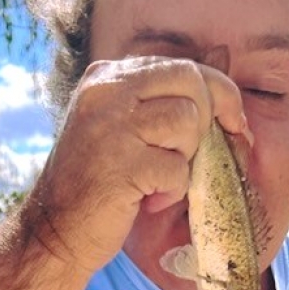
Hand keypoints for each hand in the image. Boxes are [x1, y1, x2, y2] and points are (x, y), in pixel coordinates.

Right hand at [24, 56, 249, 275]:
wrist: (55, 232)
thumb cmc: (95, 183)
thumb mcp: (121, 126)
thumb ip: (160, 98)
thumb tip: (224, 57)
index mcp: (106, 77)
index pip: (181, 66)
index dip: (219, 94)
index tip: (233, 122)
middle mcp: (106, 91)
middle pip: (191, 83)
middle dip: (206, 122)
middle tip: (189, 157)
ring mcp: (111, 126)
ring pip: (187, 122)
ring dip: (184, 160)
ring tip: (156, 180)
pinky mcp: (121, 164)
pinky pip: (177, 169)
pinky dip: (171, 192)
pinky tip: (146, 201)